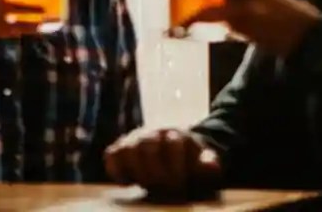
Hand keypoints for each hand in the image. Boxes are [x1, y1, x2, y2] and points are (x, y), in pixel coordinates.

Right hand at [104, 127, 220, 193]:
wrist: (177, 154)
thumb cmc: (191, 163)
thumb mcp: (205, 164)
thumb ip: (209, 164)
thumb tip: (211, 166)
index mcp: (176, 134)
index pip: (173, 143)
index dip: (177, 166)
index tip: (180, 185)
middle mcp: (153, 132)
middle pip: (147, 144)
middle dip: (155, 170)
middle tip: (163, 189)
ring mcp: (134, 139)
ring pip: (127, 147)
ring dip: (136, 169)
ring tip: (145, 185)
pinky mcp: (120, 150)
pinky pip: (110, 155)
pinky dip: (115, 169)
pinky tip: (127, 184)